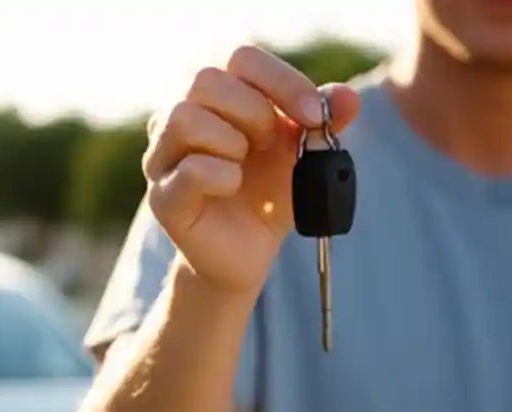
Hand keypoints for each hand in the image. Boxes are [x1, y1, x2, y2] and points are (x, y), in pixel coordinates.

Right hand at [144, 45, 359, 296]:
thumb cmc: (268, 193)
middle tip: (271, 144)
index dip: (283, 81)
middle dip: (254, 111)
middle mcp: (178, 117)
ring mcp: (163, 157)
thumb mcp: (305, 151)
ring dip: (231, 140)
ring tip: (244, 165)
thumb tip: (348, 98)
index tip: (315, 116)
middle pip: (205, 79)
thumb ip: (325, 120)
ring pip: (185, 117)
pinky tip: (233, 187)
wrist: (248, 252)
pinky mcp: (163, 198)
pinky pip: (190, 169)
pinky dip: (222, 175)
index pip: (242, 58)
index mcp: (216, 96)